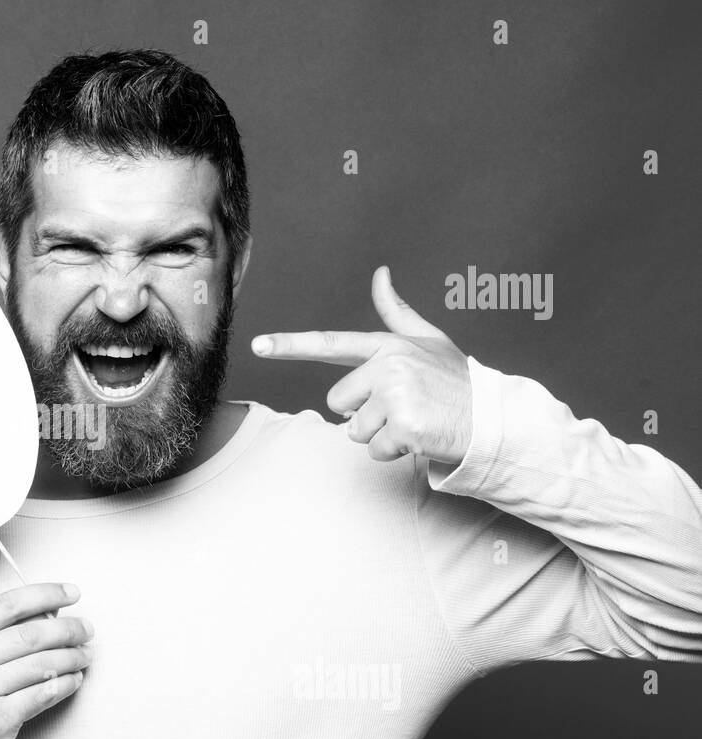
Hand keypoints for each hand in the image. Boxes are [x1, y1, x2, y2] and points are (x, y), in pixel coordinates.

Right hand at [0, 582, 92, 738]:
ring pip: (39, 664)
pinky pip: (42, 694)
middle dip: (66, 628)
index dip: (44, 595)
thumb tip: (46, 613)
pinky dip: (65, 684)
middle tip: (85, 628)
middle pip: (28, 634)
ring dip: (71, 657)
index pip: (6, 605)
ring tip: (84, 654)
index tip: (70, 593)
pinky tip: (74, 679)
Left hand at [252, 266, 472, 464]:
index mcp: (388, 346)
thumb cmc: (456, 381)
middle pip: (338, 402)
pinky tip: (419, 437)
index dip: (290, 345)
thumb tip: (381, 274)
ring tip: (413, 420)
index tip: (259, 344)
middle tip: (400, 407)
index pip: (331, 343)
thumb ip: (398, 312)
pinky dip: (394, 452)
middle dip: (363, 412)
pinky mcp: (404, 425)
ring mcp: (396, 396)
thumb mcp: (428, 340)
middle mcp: (389, 367)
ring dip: (379, 434)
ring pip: (354, 430)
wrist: (492, 418)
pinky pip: (374, 449)